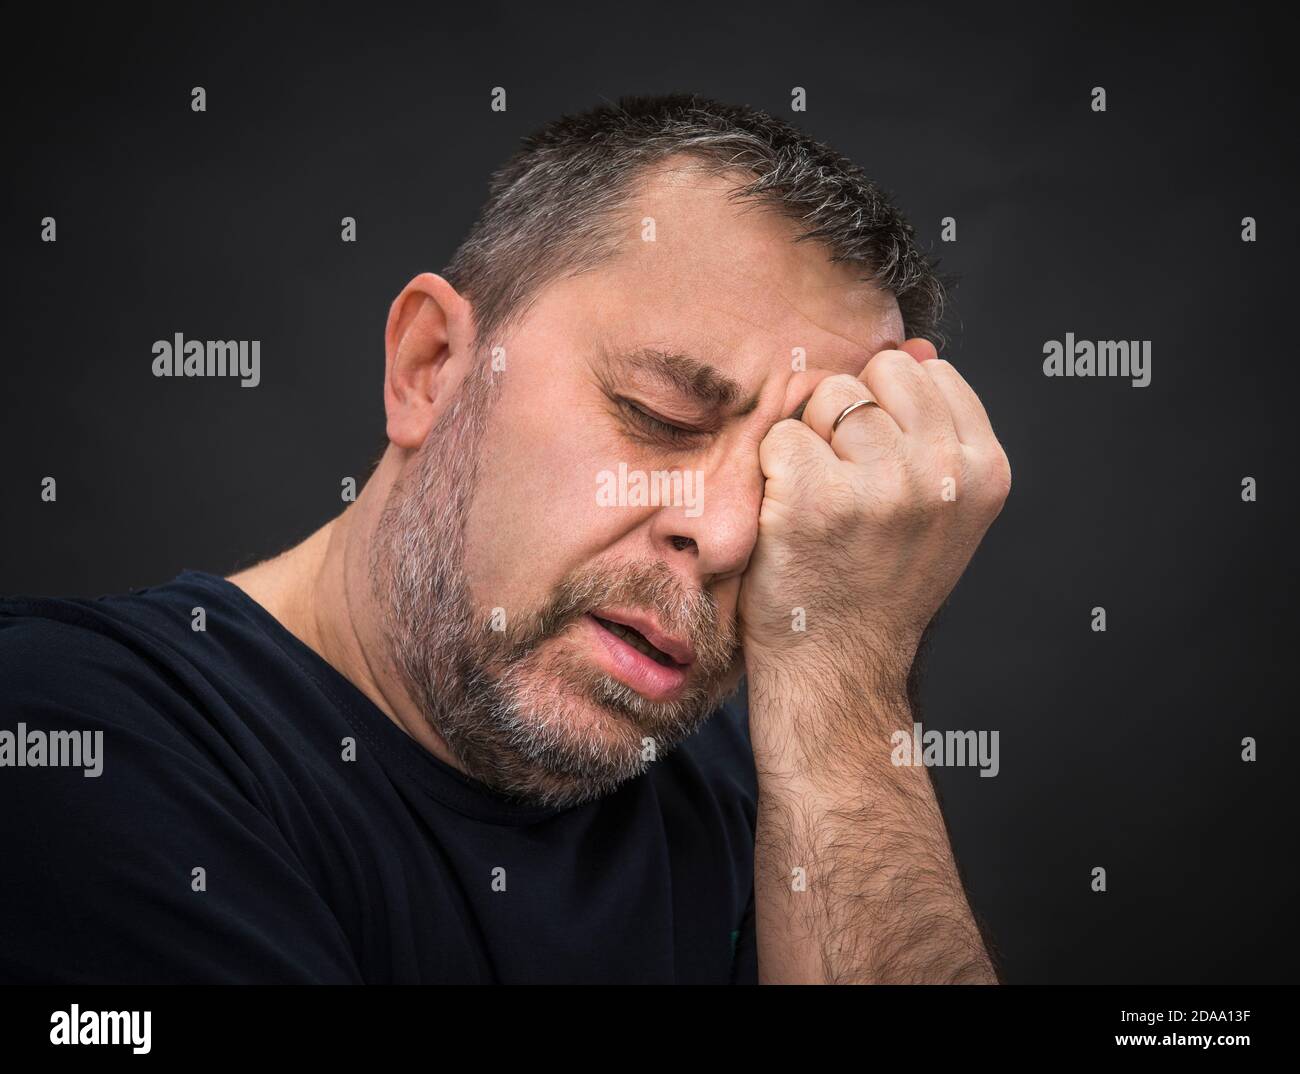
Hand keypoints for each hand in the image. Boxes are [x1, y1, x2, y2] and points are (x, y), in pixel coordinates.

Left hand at [738, 339, 1010, 699]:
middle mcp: (944, 473)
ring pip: (830, 396)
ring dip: (813, 441)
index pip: (930, 372)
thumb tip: (918, 344)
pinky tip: (788, 517)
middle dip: (854, 414)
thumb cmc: (876, 583)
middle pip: (880, 371)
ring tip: (821, 502)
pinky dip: (773, 470)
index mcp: (984, 470)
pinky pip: (783, 434)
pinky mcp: (816, 496)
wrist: (836, 666)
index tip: (883, 473)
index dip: (892, 413)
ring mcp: (882, 484)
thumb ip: (936, 427)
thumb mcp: (939, 508)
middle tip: (847, 486)